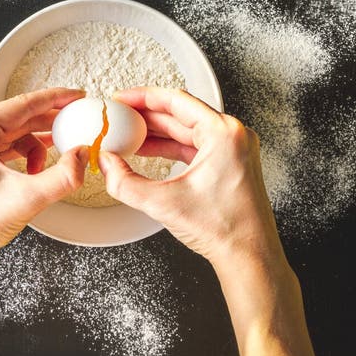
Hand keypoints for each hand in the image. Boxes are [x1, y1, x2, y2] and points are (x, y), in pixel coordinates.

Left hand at [0, 88, 87, 273]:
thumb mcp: (28, 198)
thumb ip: (63, 175)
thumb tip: (82, 155)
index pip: (24, 103)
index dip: (55, 98)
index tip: (76, 96)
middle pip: (18, 117)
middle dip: (49, 122)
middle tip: (74, 123)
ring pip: (11, 133)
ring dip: (36, 143)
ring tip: (56, 156)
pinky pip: (2, 147)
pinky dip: (23, 155)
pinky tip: (36, 168)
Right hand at [99, 87, 282, 270]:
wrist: (249, 258)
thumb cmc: (224, 230)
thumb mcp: (163, 203)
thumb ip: (124, 182)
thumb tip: (106, 164)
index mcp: (224, 133)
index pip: (176, 100)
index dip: (143, 97)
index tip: (123, 98)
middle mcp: (233, 134)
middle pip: (181, 113)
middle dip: (147, 115)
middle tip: (121, 116)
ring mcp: (234, 148)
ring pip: (188, 128)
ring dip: (158, 131)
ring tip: (129, 134)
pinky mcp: (231, 162)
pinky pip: (195, 144)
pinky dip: (172, 146)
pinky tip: (149, 150)